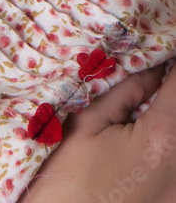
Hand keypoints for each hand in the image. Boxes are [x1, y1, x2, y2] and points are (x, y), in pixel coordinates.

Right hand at [20, 66, 175, 201]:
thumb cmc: (66, 180)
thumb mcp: (86, 124)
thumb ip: (125, 92)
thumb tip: (152, 69)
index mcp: (159, 138)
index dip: (173, 63)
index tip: (165, 49)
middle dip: (168, 93)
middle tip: (153, 76)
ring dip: (165, 117)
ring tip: (142, 110)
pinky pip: (174, 164)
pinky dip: (164, 146)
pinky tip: (140, 146)